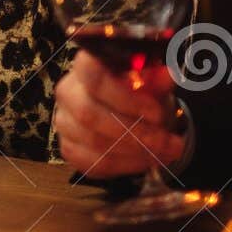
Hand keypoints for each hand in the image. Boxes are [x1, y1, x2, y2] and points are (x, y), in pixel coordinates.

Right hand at [52, 50, 183, 176]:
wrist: (128, 113)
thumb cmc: (137, 93)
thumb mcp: (151, 82)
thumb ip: (157, 80)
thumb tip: (167, 77)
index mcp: (85, 67)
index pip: (93, 78)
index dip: (125, 98)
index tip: (155, 113)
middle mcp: (68, 92)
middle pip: (90, 114)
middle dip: (134, 131)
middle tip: (164, 140)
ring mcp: (65, 122)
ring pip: (95, 142)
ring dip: (136, 150)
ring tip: (164, 149)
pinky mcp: (69, 149)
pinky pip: (96, 163)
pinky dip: (127, 165)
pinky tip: (147, 158)